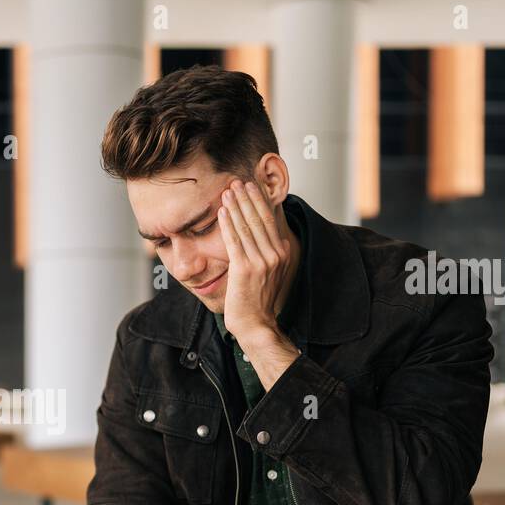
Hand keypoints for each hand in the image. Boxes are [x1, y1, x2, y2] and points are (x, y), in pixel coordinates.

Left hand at [217, 179, 291, 340]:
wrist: (256, 324)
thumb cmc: (258, 301)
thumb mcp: (271, 273)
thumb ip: (272, 255)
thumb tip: (274, 240)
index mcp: (282, 253)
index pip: (270, 221)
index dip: (260, 201)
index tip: (252, 187)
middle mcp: (275, 255)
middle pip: (259, 219)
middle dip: (248, 198)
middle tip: (238, 181)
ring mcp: (261, 261)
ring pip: (247, 227)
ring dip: (236, 207)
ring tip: (228, 191)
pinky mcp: (245, 269)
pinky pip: (234, 241)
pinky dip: (228, 224)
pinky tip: (222, 212)